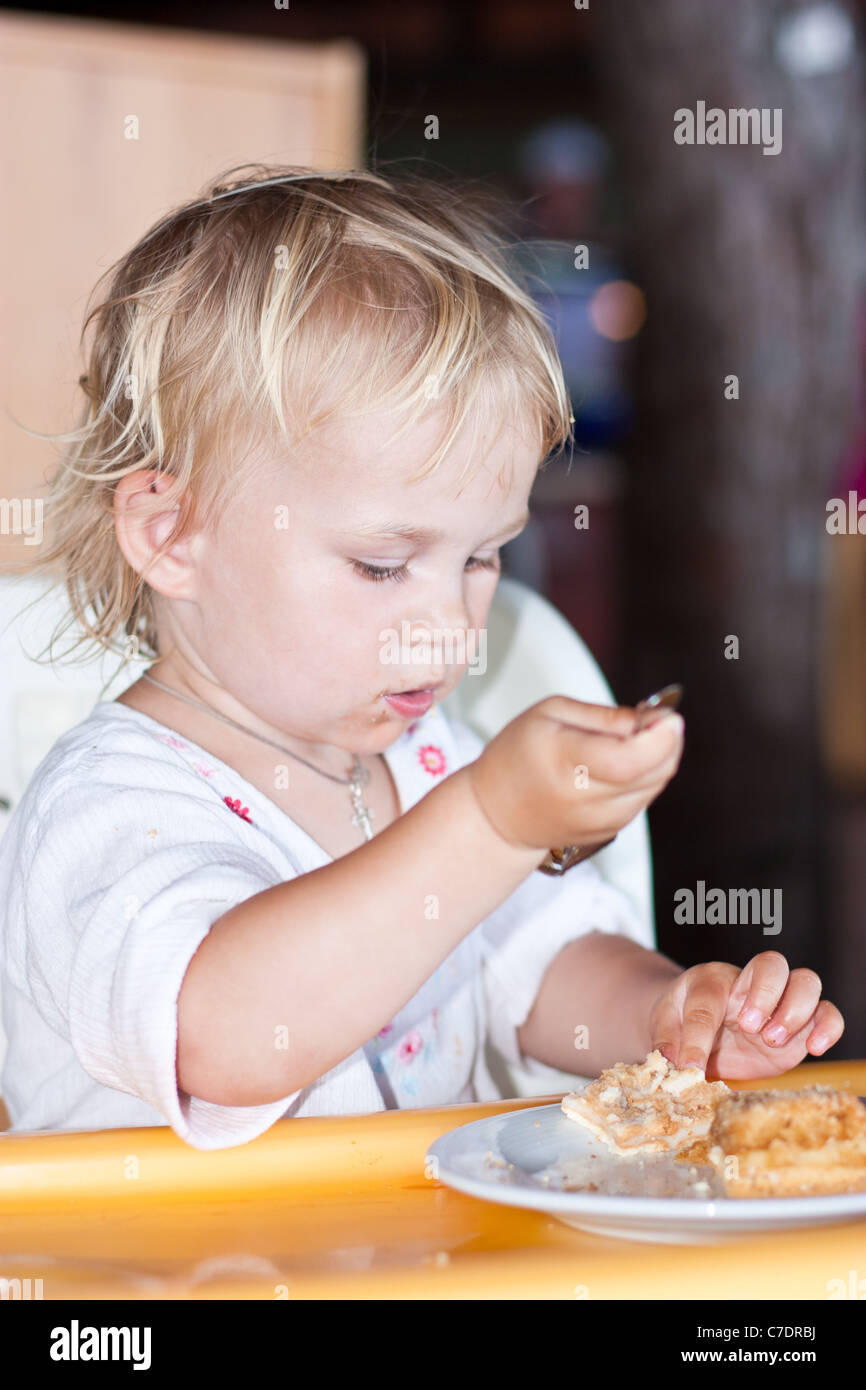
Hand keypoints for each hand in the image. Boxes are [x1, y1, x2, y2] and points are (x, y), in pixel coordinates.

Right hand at [465, 694, 684, 852]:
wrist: (498, 815)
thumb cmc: (518, 755)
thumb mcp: (549, 713)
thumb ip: (602, 715)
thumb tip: (648, 719)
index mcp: (565, 762)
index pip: (629, 760)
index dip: (660, 738)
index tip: (667, 716)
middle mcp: (585, 798)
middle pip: (653, 772)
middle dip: (668, 740)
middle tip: (655, 718)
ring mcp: (600, 820)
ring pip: (656, 785)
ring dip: (660, 757)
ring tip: (635, 738)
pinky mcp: (610, 830)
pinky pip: (645, 798)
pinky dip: (647, 775)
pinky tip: (626, 761)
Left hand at [648, 951, 844, 1078]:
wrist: (698, 1024)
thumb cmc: (681, 1020)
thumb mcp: (665, 1027)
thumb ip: (667, 1043)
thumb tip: (673, 1065)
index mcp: (710, 981)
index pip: (708, 998)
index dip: (698, 1034)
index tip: (691, 1065)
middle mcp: (748, 984)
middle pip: (771, 963)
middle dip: (765, 994)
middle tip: (748, 1027)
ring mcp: (779, 1003)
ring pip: (806, 981)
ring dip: (796, 1009)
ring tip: (772, 1039)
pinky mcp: (800, 1027)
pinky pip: (827, 1013)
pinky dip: (828, 1027)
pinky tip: (813, 1047)